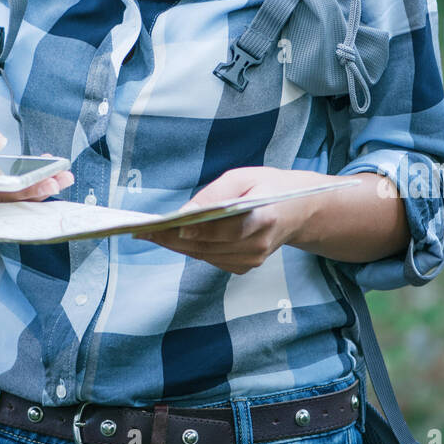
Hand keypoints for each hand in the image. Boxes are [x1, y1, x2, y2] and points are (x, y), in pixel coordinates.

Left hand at [140, 166, 320, 274]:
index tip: (169, 225)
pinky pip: (212, 259)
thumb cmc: (269, 187)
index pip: (227, 229)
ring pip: (206, 255)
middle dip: (173, 238)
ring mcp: (253, 260)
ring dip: (176, 245)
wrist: (299, 210)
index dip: (197, 229)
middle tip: (144, 231)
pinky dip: (191, 249)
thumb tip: (186, 211)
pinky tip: (171, 239)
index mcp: (265, 218)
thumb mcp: (245, 177)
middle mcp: (259, 245)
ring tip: (150, 234)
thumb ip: (216, 193)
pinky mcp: (246, 267)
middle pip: (209, 246)